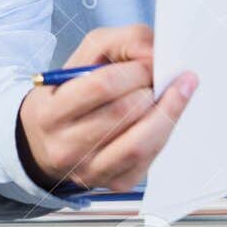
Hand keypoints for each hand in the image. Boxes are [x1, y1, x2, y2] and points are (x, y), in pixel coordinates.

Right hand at [17, 25, 197, 192]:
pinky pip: (149, 159)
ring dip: (167, 112)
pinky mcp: (115, 183)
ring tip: (177, 91)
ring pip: (140, 143)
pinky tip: (166, 115)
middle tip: (163, 76)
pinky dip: (164, 132)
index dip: (135, 71)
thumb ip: (119, 43)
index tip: (151, 62)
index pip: (101, 87)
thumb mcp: (83, 58)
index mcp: (50, 112)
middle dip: (151, 89)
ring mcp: (90, 170)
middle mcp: (65, 147)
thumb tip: (153, 54)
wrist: (48, 141)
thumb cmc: (68, 95)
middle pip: (123, 114)